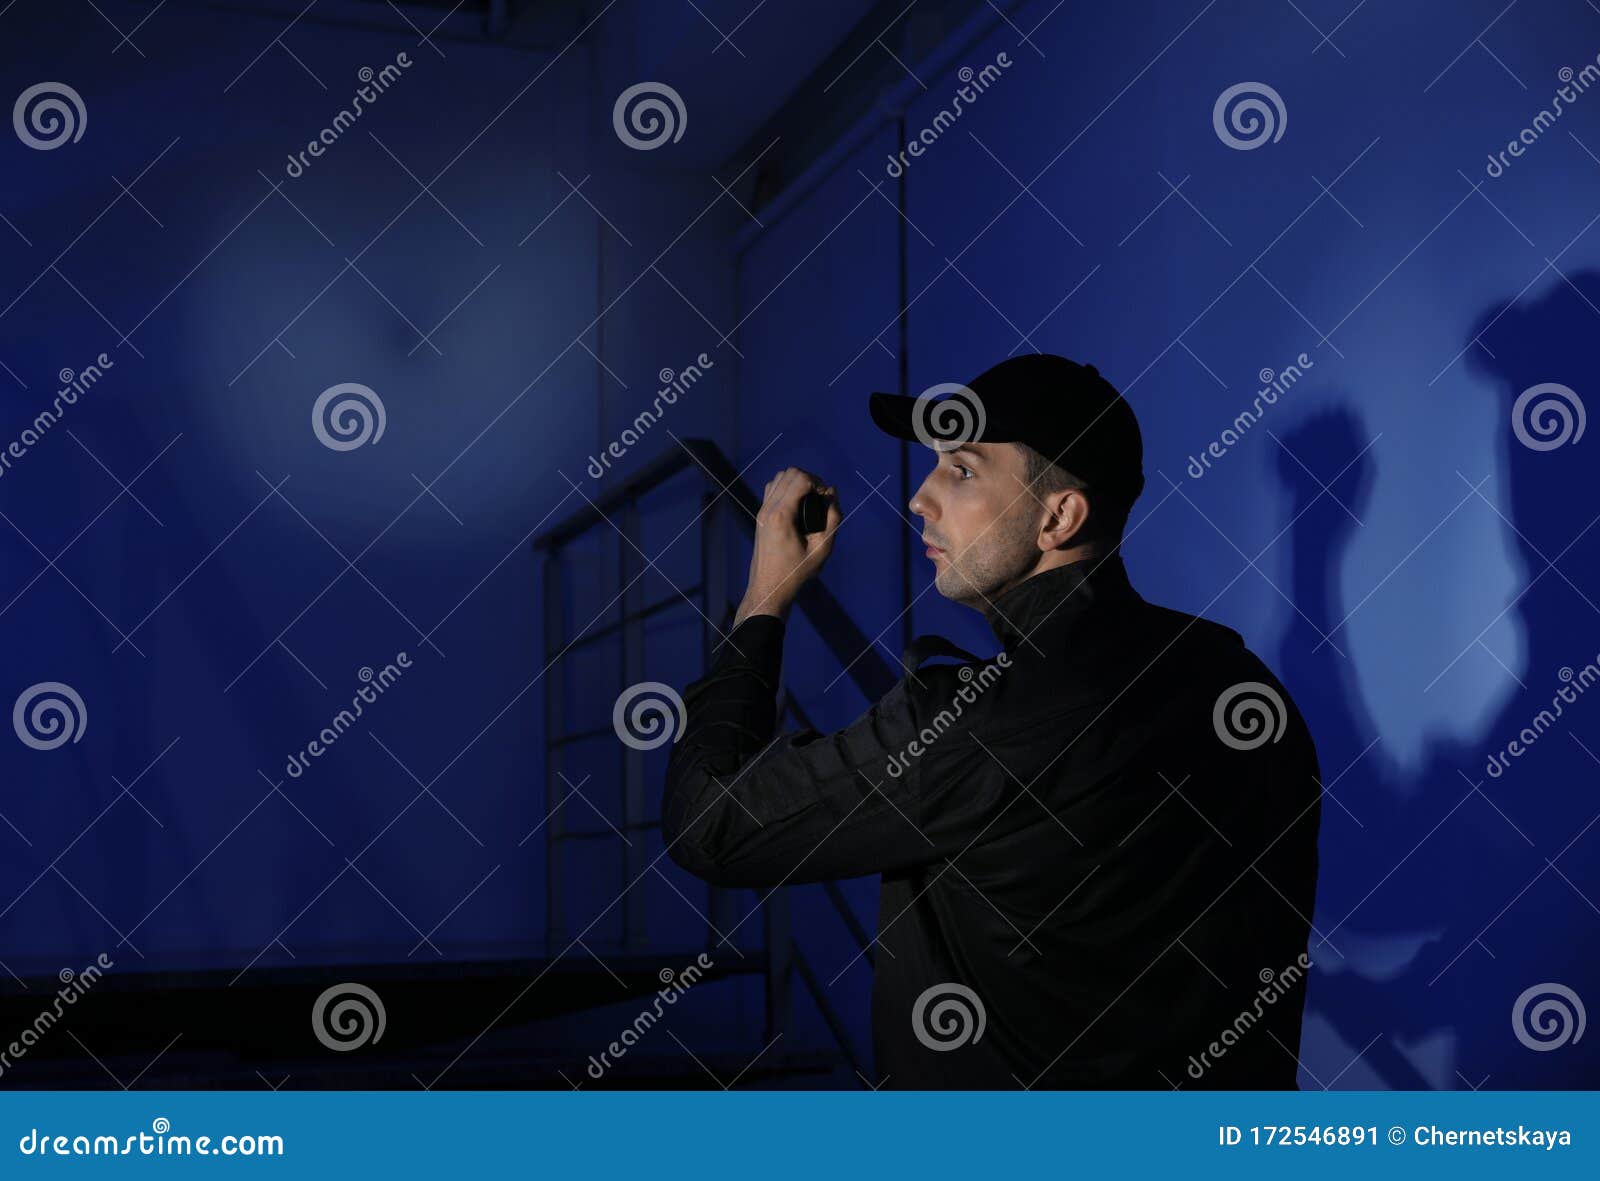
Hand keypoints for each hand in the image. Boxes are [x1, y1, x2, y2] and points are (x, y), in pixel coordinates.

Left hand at [734, 467, 842, 624]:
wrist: (769, 587)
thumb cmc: (796, 572)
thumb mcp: (822, 549)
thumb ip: (833, 519)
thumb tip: (832, 493)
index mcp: (782, 515)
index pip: (800, 478)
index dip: (818, 483)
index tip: (826, 499)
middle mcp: (768, 509)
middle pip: (789, 472)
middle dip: (809, 479)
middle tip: (820, 497)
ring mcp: (761, 511)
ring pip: (779, 477)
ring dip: (797, 481)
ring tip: (810, 499)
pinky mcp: (760, 515)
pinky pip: (772, 489)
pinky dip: (787, 488)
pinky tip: (798, 505)